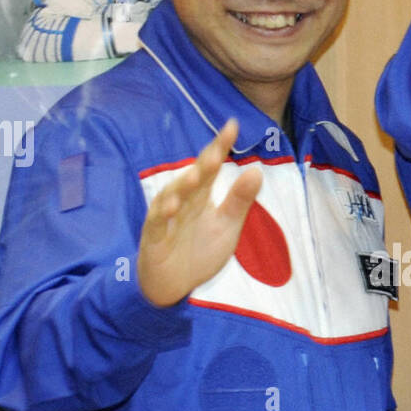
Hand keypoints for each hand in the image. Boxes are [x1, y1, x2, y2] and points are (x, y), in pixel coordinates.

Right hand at [137, 119, 261, 307]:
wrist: (175, 285)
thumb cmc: (200, 250)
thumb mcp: (227, 226)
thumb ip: (240, 201)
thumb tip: (257, 171)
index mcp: (201, 196)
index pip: (211, 167)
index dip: (219, 147)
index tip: (232, 126)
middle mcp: (182, 201)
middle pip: (192, 178)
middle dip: (203, 165)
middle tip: (217, 152)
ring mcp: (166, 218)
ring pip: (171, 196)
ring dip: (181, 186)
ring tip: (195, 177)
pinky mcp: (154, 238)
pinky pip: (156, 223)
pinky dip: (162, 215)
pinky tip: (172, 207)